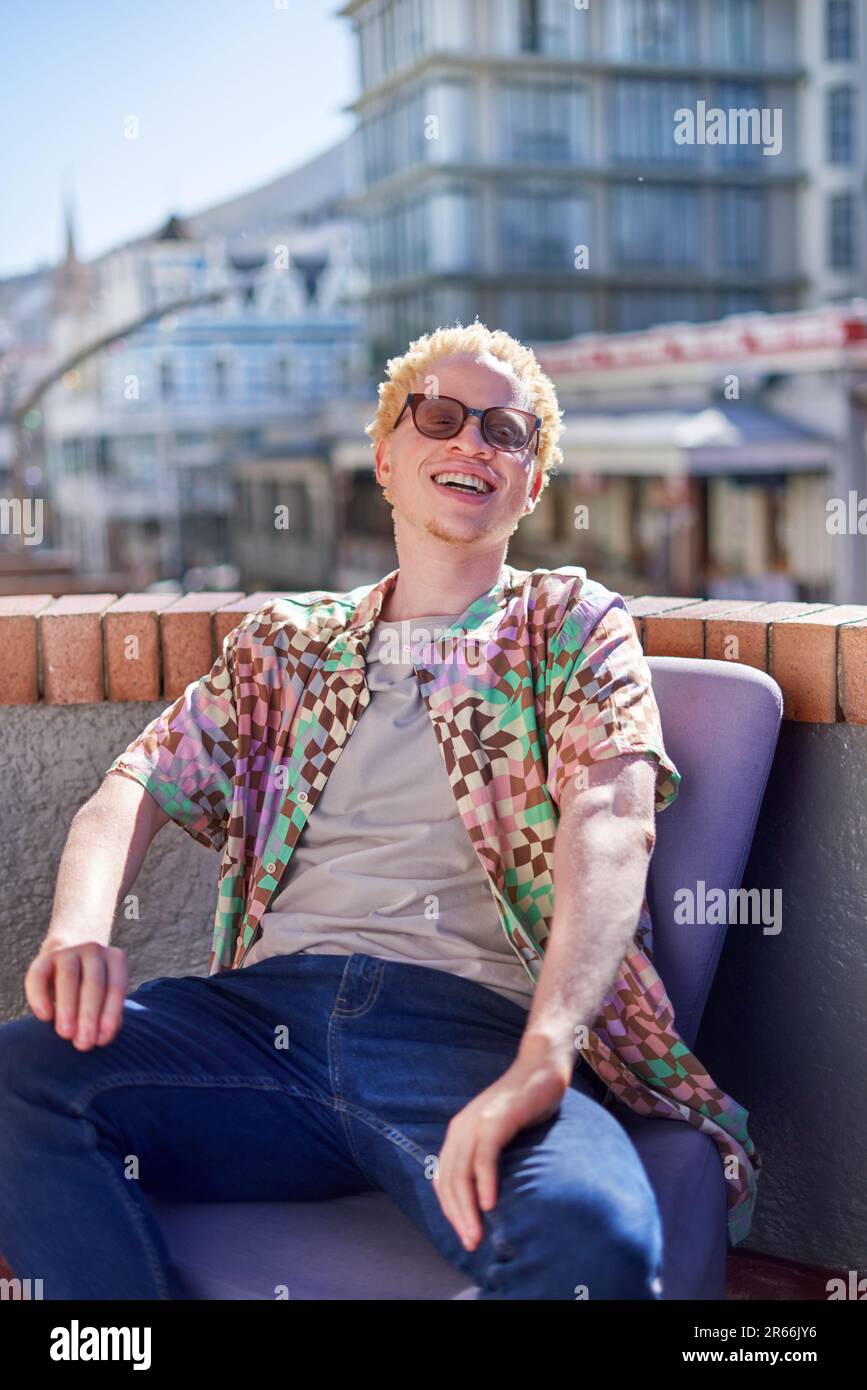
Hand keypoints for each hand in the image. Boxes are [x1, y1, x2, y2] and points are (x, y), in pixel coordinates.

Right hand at [25, 941, 128, 1050]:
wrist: (67, 957)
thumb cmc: (91, 988)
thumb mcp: (105, 997)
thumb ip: (107, 1015)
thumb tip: (101, 1036)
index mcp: (115, 959)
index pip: (116, 988)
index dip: (110, 1015)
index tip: (101, 1040)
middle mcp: (94, 950)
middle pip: (94, 984)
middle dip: (89, 1016)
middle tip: (83, 1043)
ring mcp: (69, 951)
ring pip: (69, 977)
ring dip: (68, 1007)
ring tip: (66, 1034)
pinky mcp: (44, 957)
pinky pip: (39, 975)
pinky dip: (40, 996)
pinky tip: (45, 1017)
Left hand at [432, 1045, 571, 1252]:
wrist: (541, 1068)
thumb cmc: (524, 1105)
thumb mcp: (499, 1134)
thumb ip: (487, 1157)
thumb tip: (485, 1196)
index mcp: (458, 1135)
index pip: (444, 1181)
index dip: (451, 1211)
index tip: (465, 1235)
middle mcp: (461, 1129)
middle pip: (450, 1181)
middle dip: (457, 1217)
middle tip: (471, 1244)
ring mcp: (476, 1123)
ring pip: (463, 1173)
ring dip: (467, 1208)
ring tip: (476, 1235)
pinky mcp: (496, 1119)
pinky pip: (484, 1156)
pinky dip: (484, 1182)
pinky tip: (490, 1204)